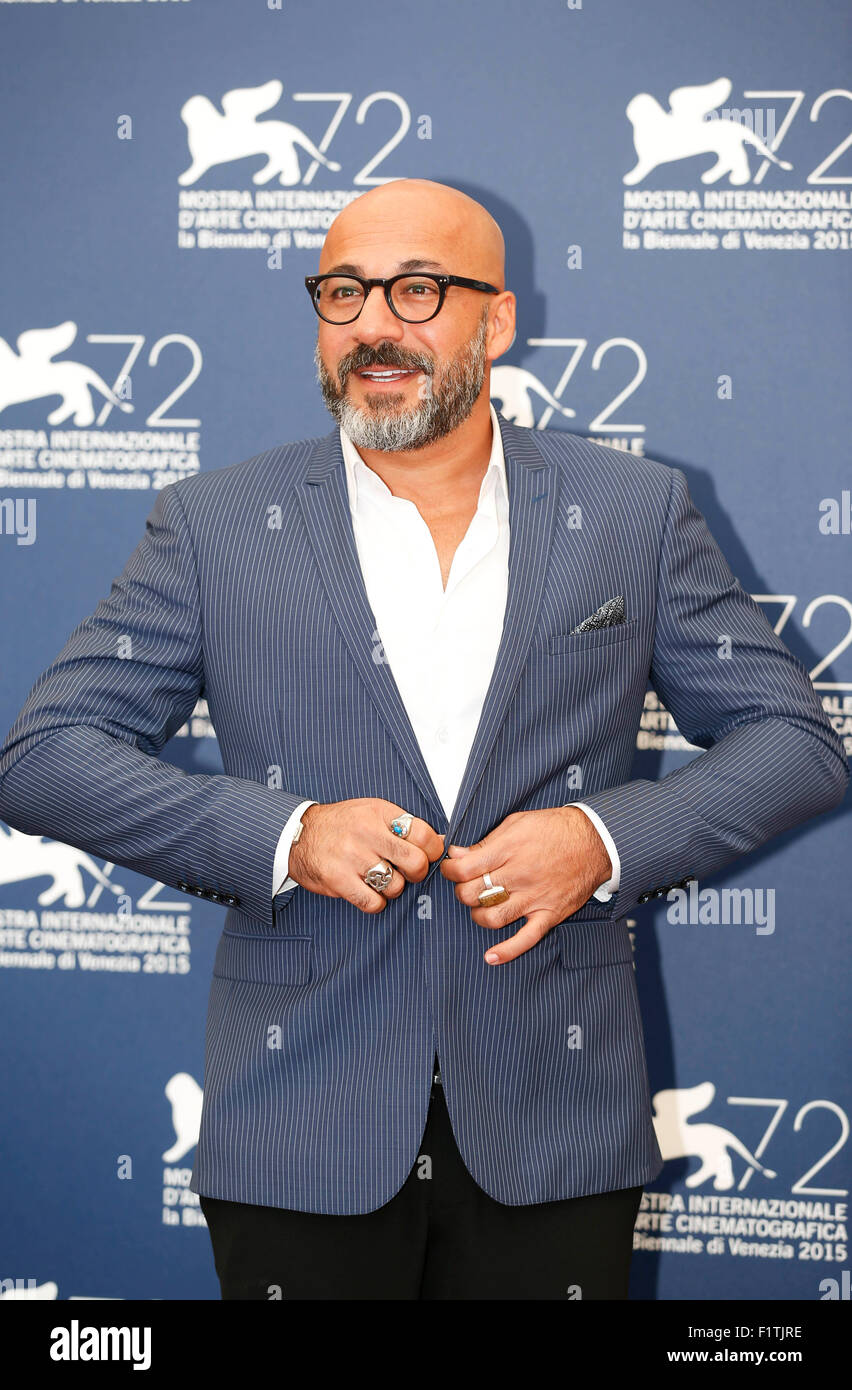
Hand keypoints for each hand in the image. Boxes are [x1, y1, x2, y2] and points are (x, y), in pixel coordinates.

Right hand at [288, 799, 444, 912]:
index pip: (423, 834)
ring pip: (395, 885)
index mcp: (378, 813)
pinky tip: (369, 892)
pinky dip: (376, 903)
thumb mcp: (371, 811)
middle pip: (415, 861)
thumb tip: (439, 841)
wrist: (297, 834)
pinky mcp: (338, 880)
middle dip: (417, 872)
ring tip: (380, 879)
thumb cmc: (339, 825)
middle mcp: (366, 833)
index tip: (427, 855)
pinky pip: (373, 903)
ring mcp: (352, 857)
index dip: (432, 850)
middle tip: (409, 872)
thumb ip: (403, 825)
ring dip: (393, 888)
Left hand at [439, 806, 611, 964]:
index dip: (449, 871)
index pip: (464, 869)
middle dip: (461, 891)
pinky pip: (526, 939)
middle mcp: (519, 876)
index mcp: (508, 850)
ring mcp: (534, 898)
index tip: (450, 869)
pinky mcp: (549, 914)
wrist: (595, 840)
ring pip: (491, 917)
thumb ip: (486, 841)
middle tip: (465, 885)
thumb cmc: (555, 828)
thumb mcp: (516, 822)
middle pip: (473, 894)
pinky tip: (491, 957)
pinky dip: (507, 951)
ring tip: (480, 905)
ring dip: (478, 914)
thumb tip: (458, 853)